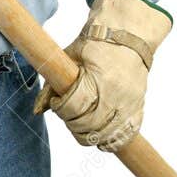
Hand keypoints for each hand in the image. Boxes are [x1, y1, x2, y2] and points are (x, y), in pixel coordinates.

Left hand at [33, 0, 171, 151]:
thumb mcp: (68, 57)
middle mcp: (118, 94)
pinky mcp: (138, 107)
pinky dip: (112, 141)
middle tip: (68, 115)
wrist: (128, 34)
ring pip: (107, 135)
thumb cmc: (94, 45)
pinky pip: (126, 134)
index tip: (56, 103)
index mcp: (99, 78)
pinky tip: (100, 138)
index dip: (61, 109)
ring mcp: (131, 103)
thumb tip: (38, 111)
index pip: (75, 107)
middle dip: (73, 125)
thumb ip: (52, 84)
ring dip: (89, 135)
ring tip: (81, 125)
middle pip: (90, 125)